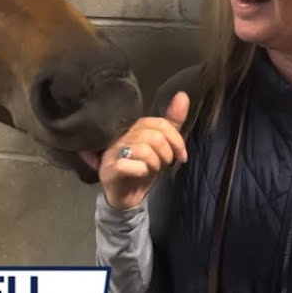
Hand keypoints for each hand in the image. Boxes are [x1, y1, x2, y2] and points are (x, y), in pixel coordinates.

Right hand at [81, 91, 189, 210]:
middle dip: (167, 153)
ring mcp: (112, 152)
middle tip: (165, 164)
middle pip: (153, 136)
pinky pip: (128, 165)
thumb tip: (183, 95)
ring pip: (143, 150)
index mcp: (134, 127)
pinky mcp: (108, 169)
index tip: (181, 155)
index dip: (175, 139)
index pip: (159, 123)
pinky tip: (140, 174)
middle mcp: (120, 136)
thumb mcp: (161, 147)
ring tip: (152, 169)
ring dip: (155, 163)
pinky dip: (141, 171)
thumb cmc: (143, 168)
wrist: (127, 197)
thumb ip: (171, 123)